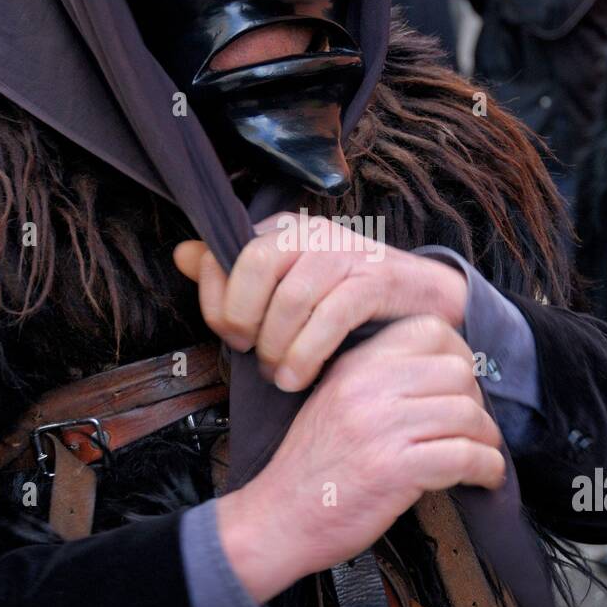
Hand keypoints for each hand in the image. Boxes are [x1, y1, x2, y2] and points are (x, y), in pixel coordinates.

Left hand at [174, 214, 467, 391]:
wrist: (425, 303)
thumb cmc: (347, 300)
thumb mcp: (287, 284)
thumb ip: (234, 272)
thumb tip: (182, 254)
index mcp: (284, 229)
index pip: (226, 253)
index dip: (216, 301)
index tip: (230, 336)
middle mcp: (313, 232)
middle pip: (256, 265)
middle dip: (245, 319)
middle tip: (250, 354)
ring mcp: (348, 253)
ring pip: (293, 297)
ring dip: (278, 347)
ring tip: (280, 376)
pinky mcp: (377, 281)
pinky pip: (331, 317)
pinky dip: (308, 354)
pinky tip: (301, 377)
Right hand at [216, 315, 503, 601]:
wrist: (279, 518)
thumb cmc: (312, 468)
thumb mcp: (336, 401)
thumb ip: (381, 380)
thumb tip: (450, 372)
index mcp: (356, 365)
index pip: (429, 330)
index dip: (459, 355)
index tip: (461, 386)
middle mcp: (368, 387)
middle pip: (458, 371)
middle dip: (477, 403)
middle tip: (472, 429)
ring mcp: (381, 427)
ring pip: (468, 414)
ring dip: (486, 440)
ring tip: (481, 456)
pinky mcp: (394, 469)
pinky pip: (466, 457)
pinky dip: (487, 469)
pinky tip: (483, 477)